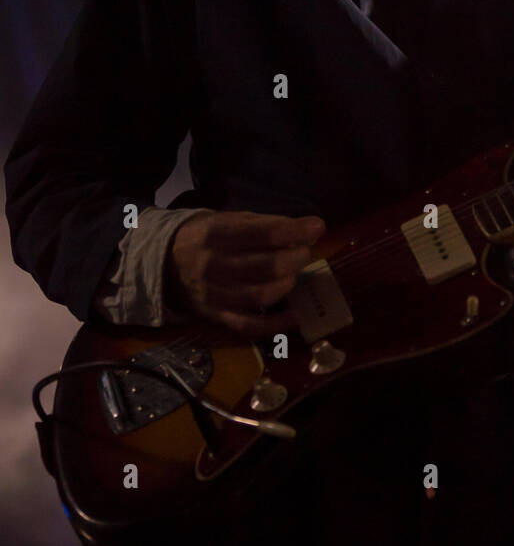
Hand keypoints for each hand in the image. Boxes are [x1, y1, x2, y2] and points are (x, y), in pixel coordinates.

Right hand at [164, 209, 323, 336]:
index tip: (317, 226)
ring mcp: (214, 294)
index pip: (263, 233)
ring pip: (261, 296)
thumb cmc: (206, 237)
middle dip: (296, 258)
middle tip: (304, 252)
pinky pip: (249, 326)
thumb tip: (307, 229)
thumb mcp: (228, 220)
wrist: (164, 263)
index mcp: (216, 233)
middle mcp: (213, 264)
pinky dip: (277, 324)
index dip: (295, 230)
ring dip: (288, 285)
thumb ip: (265, 224)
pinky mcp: (215, 316)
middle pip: (266, 266)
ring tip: (294, 275)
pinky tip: (296, 315)